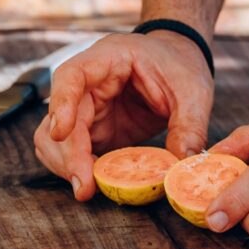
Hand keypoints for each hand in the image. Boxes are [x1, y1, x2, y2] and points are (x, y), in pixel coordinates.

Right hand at [33, 31, 213, 198]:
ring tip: (87, 188)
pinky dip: (78, 169)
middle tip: (84, 187)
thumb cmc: (180, 66)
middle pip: (58, 118)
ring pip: (54, 139)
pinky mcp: (94, 131)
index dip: (61, 104)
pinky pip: (73, 152)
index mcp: (109, 59)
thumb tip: (184, 164)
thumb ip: (189, 126)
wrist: (178, 63)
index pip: (71, 76)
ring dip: (65, 164)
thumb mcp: (193, 92)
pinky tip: (96, 183)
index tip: (61, 133)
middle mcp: (88, 84)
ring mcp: (87, 109)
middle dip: (68, 154)